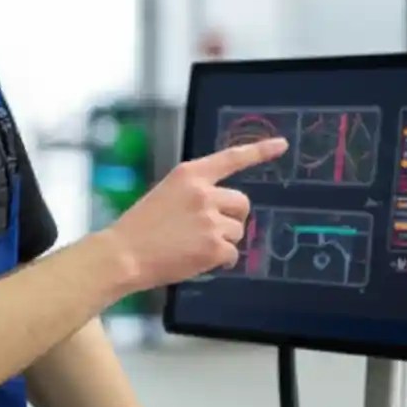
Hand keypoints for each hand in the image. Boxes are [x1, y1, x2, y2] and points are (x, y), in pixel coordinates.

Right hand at [105, 137, 288, 290]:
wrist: (123, 254)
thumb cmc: (140, 228)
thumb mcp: (166, 195)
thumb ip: (194, 194)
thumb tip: (222, 209)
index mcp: (189, 175)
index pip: (231, 158)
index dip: (259, 151)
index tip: (282, 145)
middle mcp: (203, 193)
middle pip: (242, 203)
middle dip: (232, 217)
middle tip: (209, 229)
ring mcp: (210, 220)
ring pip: (237, 231)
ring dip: (222, 241)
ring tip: (193, 245)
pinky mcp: (214, 246)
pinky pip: (232, 254)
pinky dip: (219, 261)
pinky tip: (197, 260)